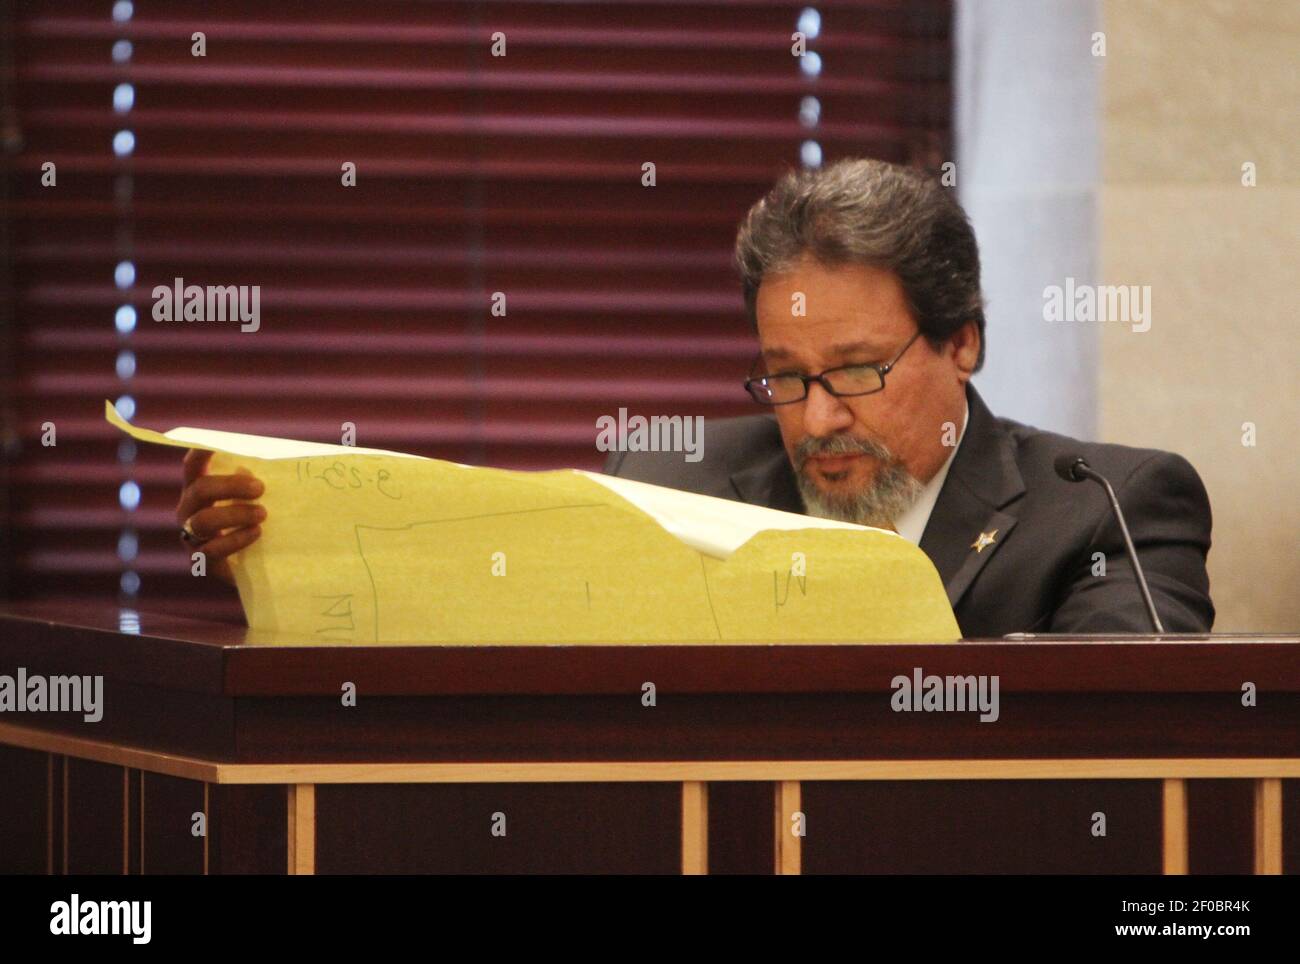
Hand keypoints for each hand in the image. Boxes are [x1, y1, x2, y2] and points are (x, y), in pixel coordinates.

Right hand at [175, 449, 265, 586]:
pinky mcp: (200, 561)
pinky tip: (256, 533)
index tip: (214, 442)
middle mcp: (189, 510)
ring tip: (262, 514)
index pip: (192, 466)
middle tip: (260, 488)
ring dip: (235, 514)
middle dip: (230, 486)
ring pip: (203, 520)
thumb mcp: (254, 501)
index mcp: (199, 491)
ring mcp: (191, 536)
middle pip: (200, 490)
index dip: (200, 453)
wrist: (255, 569)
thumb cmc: (254, 524)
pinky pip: (212, 549)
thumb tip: (253, 468)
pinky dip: (236, 539)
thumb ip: (252, 484)